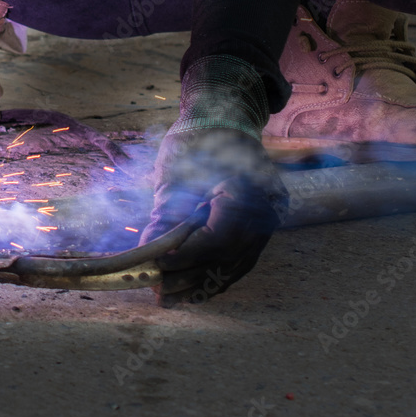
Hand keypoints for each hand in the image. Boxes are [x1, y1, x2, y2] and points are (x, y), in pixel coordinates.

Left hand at [138, 55, 287, 306]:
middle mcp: (265, 208)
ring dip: (200, 283)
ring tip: (167, 296)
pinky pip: (238, 260)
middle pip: (229, 258)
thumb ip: (166, 213)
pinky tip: (189, 289)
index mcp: (248, 187)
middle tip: (156, 290)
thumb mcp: (176, 172)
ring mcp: (267, 220)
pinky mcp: (259, 228)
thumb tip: (148, 250)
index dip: (187, 255)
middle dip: (190, 276)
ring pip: (235, 265)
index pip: (220, 236)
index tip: (158, 265)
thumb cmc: (196, 139)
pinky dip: (213, 275)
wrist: (224, 119)